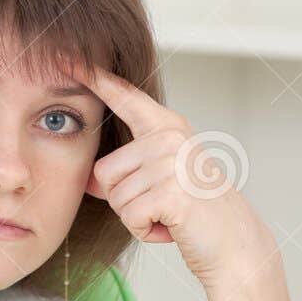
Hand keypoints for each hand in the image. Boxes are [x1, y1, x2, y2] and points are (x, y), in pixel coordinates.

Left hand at [78, 65, 294, 300]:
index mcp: (167, 125)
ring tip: (170, 216)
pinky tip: (172, 228)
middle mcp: (170, 136)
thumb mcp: (159, 181)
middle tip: (163, 205)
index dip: (94, 77)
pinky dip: (145, 232)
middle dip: (124, 200)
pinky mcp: (171, 192)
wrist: (235, 244)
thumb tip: (90, 182)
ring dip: (136, 218)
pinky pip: (129, 217)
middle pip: (104, 171)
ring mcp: (172, 162)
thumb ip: (125, 172)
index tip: (66, 56)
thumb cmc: (196, 213)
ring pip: (115, 198)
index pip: (124, 96)